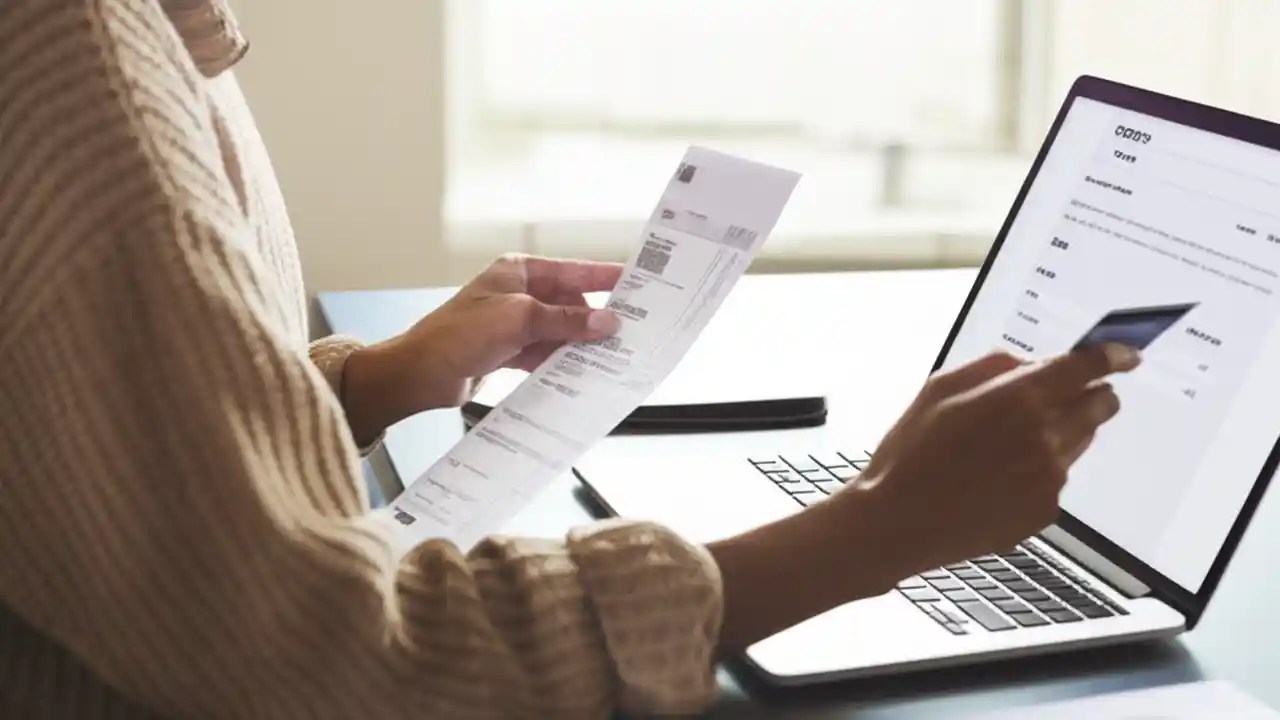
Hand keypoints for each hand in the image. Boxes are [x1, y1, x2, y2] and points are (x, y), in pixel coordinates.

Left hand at [341, 254, 621, 443]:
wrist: (418, 375)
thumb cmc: (456, 336)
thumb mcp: (519, 320)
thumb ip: (566, 320)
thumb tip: (606, 321)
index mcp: (520, 272)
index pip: (574, 270)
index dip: (606, 276)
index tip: (637, 283)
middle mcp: (519, 294)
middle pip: (571, 303)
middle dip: (597, 318)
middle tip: (632, 330)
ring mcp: (515, 324)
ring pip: (561, 331)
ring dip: (582, 344)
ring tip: (615, 356)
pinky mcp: (509, 352)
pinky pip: (547, 354)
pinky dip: (563, 362)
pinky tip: (584, 373)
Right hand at [708, 344, 1139, 650]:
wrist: (897, 522)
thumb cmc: (910, 454)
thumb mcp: (938, 388)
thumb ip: (993, 366)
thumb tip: (1030, 364)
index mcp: (1016, 399)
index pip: (1086, 367)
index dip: (1112, 356)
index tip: (1124, 355)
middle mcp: (1043, 437)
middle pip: (1100, 405)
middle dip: (1091, 394)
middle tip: (1065, 397)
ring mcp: (1049, 477)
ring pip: (1079, 440)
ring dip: (1060, 432)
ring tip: (1005, 446)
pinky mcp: (1045, 509)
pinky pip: (1058, 477)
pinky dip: (1039, 470)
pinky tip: (996, 478)